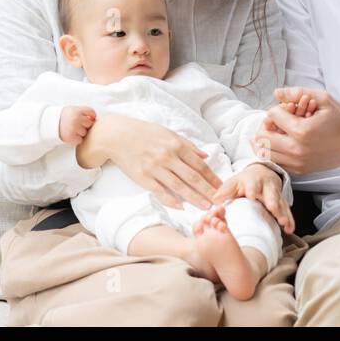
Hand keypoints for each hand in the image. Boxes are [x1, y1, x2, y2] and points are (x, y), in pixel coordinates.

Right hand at [57, 105, 95, 145]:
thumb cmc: (63, 117)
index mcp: (77, 110)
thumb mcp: (73, 109)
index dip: (91, 116)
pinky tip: (71, 134)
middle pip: (90, 123)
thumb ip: (84, 112)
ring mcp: (74, 128)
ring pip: (86, 132)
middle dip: (85, 125)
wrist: (50, 124)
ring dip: (81, 132)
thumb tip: (95, 119)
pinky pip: (80, 140)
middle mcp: (76, 119)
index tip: (88, 118)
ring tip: (72, 129)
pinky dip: (77, 139)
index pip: (92, 112)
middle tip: (76, 124)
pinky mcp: (71, 137)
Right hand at [77, 115, 222, 209]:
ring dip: (194, 197)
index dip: (212, 177)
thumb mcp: (168, 133)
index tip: (222, 187)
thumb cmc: (145, 133)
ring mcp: (154, 168)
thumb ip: (188, 146)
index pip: (199, 164)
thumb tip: (205, 155)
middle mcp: (167, 156)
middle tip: (219, 201)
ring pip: (178, 186)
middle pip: (192, 177)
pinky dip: (170, 200)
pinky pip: (159, 191)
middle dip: (207, 190)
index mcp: (176, 145)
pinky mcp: (142, 177)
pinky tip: (181, 207)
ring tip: (206, 207)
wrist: (118, 135)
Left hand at [210, 163, 293, 233]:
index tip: (252, 195)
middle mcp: (266, 187)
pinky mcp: (282, 202)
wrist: (261, 172)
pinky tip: (290, 229)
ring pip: (281, 203)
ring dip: (283, 213)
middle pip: (270, 194)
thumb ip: (225, 191)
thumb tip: (213, 200)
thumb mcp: (233, 182)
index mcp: (253, 181)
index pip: (252, 185)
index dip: (252, 189)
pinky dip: (289, 220)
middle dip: (272, 201)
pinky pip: (287, 211)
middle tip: (273, 209)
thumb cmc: (244, 181)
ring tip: (284, 224)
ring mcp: (275, 194)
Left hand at [258, 86, 339, 173]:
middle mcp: (297, 150)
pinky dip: (277, 152)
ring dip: (270, 140)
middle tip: (279, 120)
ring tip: (281, 131)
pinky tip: (286, 143)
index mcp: (301, 131)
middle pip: (263, 137)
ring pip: (267, 153)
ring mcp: (299, 162)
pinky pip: (278, 163)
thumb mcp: (322, 98)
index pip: (272, 116)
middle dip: (268, 125)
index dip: (278, 108)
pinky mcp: (302, 170)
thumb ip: (297, 93)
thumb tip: (277, 93)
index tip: (288, 108)